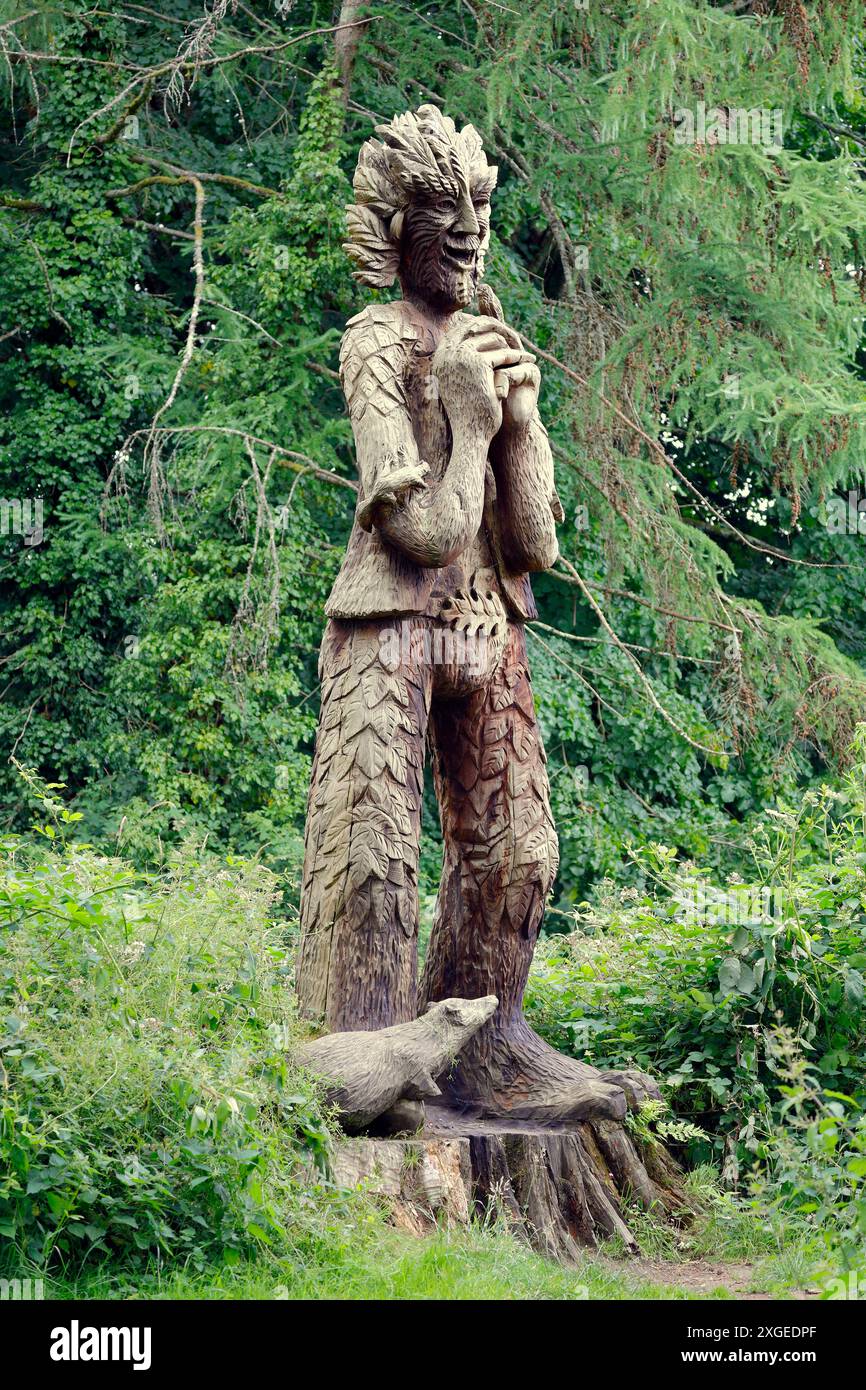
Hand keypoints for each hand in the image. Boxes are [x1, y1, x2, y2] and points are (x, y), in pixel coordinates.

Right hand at [433, 316, 534, 439]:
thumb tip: (472, 336)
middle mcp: (446, 353)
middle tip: (514, 337)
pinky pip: (503, 353)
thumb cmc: (466, 410)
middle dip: (497, 330)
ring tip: (520, 352)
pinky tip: (527, 360)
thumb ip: (460, 360)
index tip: (499, 333)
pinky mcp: (479, 364)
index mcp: (439, 356)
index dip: (482, 328)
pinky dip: (516, 358)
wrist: (469, 433)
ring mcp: (461, 357)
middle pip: (477, 326)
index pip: (462, 328)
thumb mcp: (458, 381)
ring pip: (492, 339)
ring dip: (508, 345)